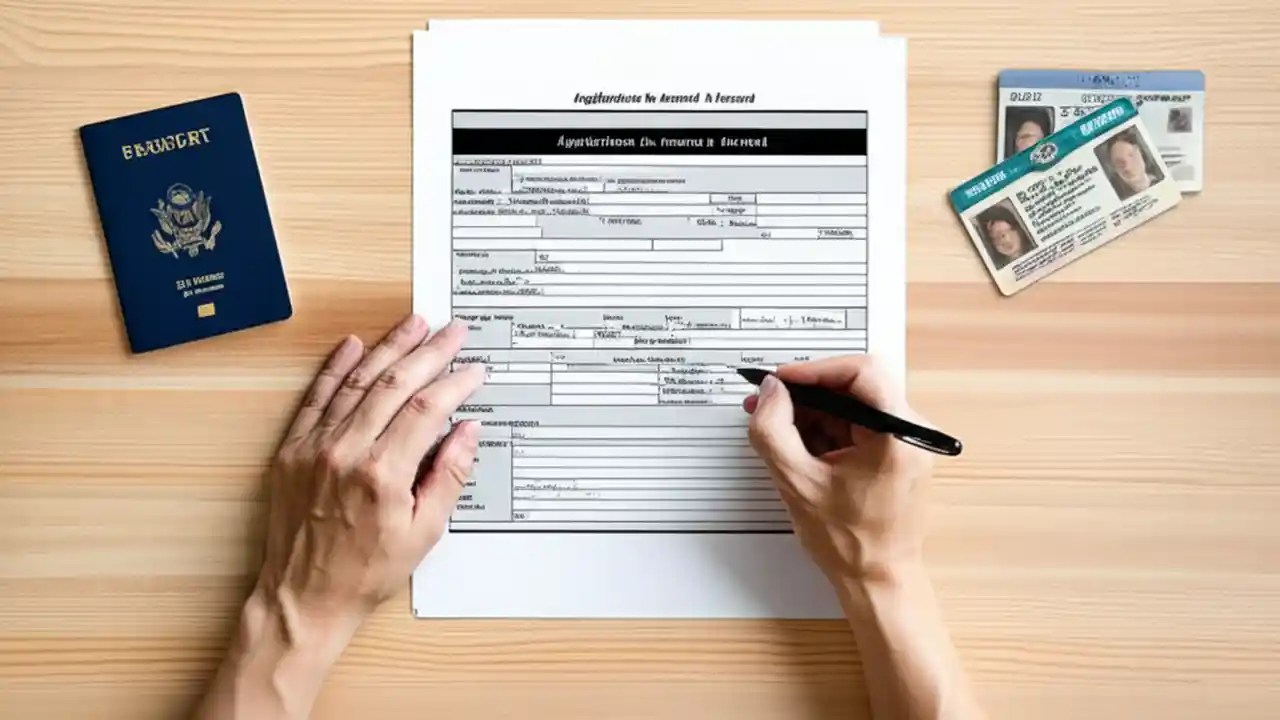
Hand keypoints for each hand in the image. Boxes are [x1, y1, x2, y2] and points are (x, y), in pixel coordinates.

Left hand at [197, 314, 484, 719]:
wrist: (303, 598)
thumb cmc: (365, 573)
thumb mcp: (424, 533)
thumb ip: (448, 476)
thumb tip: (468, 430)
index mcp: (383, 474)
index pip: (428, 409)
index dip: (455, 383)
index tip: (473, 369)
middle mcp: (346, 452)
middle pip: (395, 385)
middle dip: (428, 353)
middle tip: (451, 331)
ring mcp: (315, 447)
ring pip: (356, 382)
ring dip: (388, 349)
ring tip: (413, 325)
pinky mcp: (292, 450)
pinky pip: (316, 398)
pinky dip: (334, 368)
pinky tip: (353, 345)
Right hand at [745, 357, 984, 719]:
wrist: (877, 580)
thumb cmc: (850, 544)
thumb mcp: (797, 483)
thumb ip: (773, 430)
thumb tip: (768, 392)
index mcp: (900, 437)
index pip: (862, 372)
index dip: (814, 369)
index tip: (781, 380)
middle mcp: (911, 434)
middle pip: (856, 386)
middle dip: (807, 391)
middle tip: (769, 400)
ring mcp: (905, 443)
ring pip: (852, 404)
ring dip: (812, 411)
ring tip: (774, 424)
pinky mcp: (894, 453)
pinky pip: (856, 424)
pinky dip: (824, 428)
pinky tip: (795, 442)